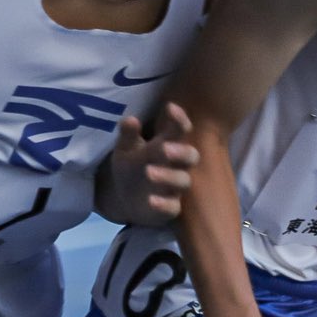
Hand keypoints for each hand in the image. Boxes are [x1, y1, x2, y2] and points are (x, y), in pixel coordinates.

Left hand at [103, 103, 198, 225]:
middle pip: (191, 156)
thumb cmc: (132, 166)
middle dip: (181, 151)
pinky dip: (163, 204)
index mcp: (167, 145)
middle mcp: (176, 165)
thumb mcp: (125, 149)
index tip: (170, 107)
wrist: (127, 199)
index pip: (180, 130)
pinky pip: (173, 207)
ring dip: (168, 176)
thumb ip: (128, 134)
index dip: (179, 119)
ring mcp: (174, 187)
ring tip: (149, 172)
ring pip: (183, 180)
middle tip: (165, 149)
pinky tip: (151, 200)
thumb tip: (131, 119)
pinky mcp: (170, 208)